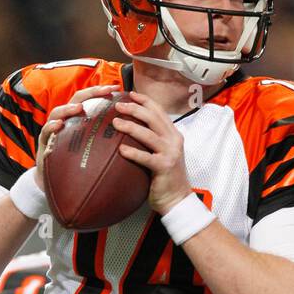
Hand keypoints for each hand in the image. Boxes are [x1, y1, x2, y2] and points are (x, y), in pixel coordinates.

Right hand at [34, 84, 120, 189]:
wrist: (54, 179)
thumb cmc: (76, 162)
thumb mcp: (92, 148)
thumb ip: (103, 138)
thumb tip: (127, 133)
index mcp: (77, 118)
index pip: (89, 100)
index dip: (101, 92)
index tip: (117, 88)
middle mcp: (65, 120)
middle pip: (76, 100)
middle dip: (90, 93)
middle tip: (105, 91)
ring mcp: (53, 129)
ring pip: (58, 112)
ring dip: (68, 109)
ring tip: (79, 108)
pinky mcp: (43, 141)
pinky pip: (46, 131)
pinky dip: (52, 126)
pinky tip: (59, 125)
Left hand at [113, 91, 192, 214]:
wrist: (178, 199)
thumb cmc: (166, 178)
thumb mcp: (162, 154)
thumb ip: (152, 142)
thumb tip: (131, 132)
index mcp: (173, 134)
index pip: (159, 111)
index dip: (144, 101)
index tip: (130, 94)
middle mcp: (173, 140)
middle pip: (153, 118)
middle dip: (135, 109)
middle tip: (118, 106)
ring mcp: (170, 153)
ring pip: (149, 134)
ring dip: (131, 126)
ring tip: (116, 122)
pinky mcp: (164, 167)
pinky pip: (146, 157)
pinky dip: (133, 152)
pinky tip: (121, 150)